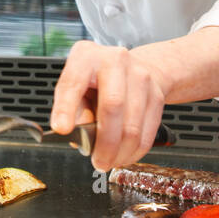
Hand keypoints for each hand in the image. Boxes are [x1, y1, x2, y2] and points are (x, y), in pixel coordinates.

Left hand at [49, 41, 170, 171]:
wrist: (135, 67)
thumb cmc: (98, 80)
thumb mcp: (76, 85)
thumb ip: (73, 108)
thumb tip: (76, 135)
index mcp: (87, 56)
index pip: (75, 82)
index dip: (67, 108)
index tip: (62, 129)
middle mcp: (116, 61)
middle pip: (112, 105)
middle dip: (104, 142)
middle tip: (97, 161)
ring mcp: (140, 76)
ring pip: (133, 125)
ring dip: (120, 152)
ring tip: (109, 161)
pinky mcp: (156, 94)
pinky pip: (147, 131)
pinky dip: (135, 151)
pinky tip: (124, 155)